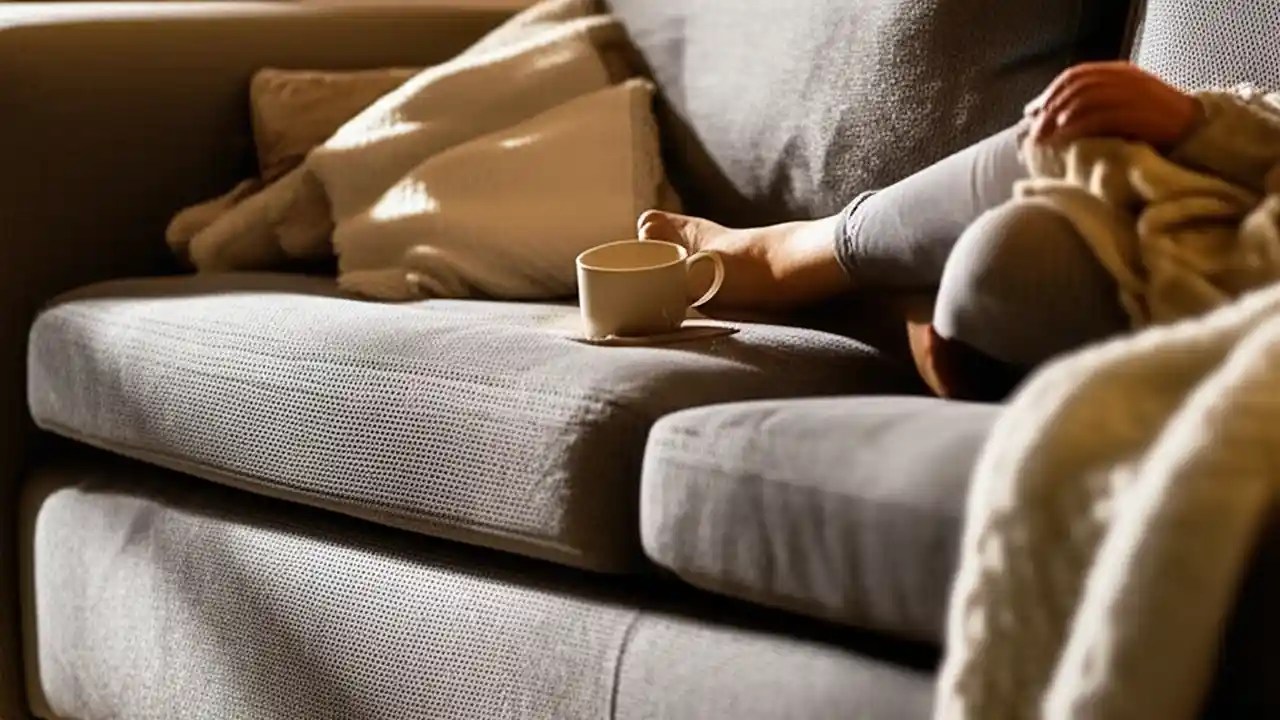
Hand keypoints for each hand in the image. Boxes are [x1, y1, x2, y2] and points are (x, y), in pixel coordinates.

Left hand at [1024, 61, 1201, 147]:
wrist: (1196, 131)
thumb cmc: (1153, 125)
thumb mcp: (1122, 106)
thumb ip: (1091, 105)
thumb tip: (1044, 113)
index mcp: (1121, 72)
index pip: (1077, 75)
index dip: (1051, 92)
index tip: (1033, 112)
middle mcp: (1126, 79)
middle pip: (1077, 87)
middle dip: (1050, 108)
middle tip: (1034, 132)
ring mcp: (1134, 95)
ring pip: (1085, 100)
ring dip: (1059, 119)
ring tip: (1044, 138)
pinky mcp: (1139, 114)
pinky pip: (1101, 117)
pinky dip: (1078, 126)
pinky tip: (1064, 136)